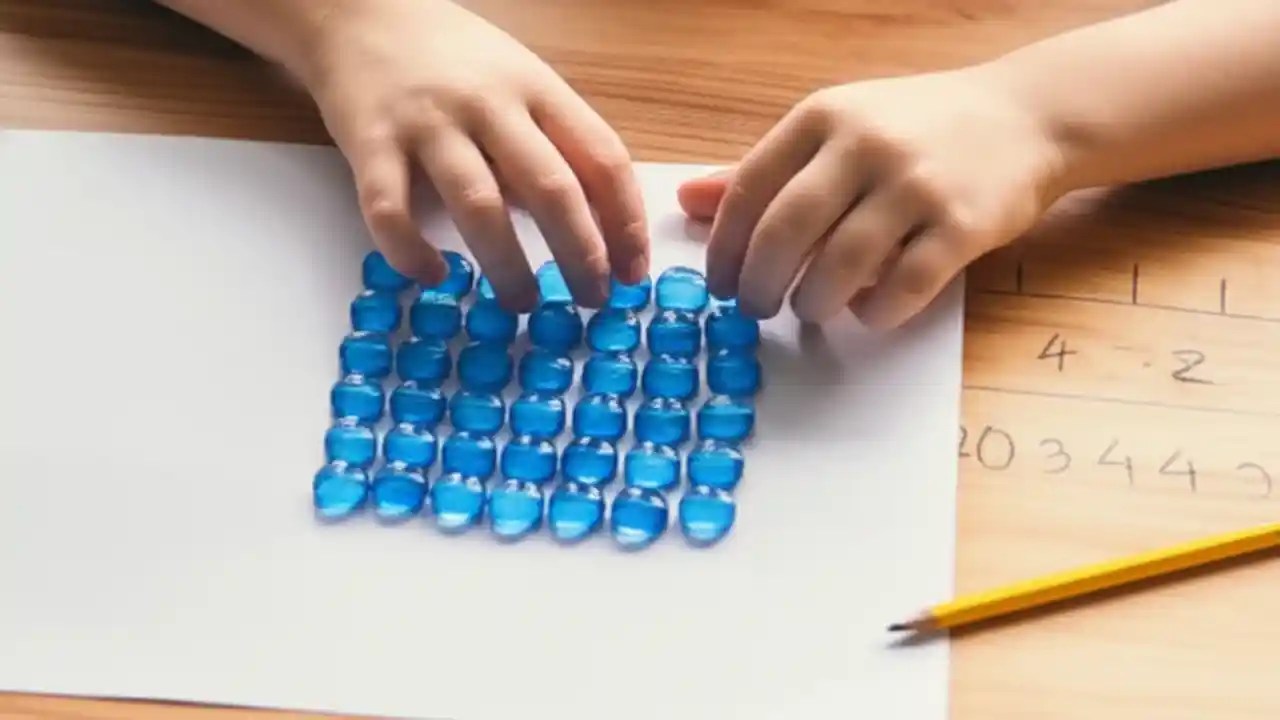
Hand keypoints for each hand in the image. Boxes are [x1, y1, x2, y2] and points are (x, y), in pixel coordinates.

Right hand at [305, 0, 646, 309]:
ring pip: (480, 207)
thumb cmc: (454, 60)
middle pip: (551, 189)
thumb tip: (586, 230)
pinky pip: (391, 211)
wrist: (359, 12)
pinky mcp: (370, 143)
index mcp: (537, 89)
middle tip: (592, 299)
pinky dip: (412, 253)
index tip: (632, 271)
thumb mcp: (520, 83)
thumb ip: (551, 146)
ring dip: (508, 268)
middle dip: (581, 255)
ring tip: (524, 302)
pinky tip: (434, 275)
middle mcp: (488, 104)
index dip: (626, 222)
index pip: (602, 158)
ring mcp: (428, 124)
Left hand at [687, 66, 1063, 328]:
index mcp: (823, 117)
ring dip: (812, 303)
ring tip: (809, 309)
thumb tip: (688, 203)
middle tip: (756, 309)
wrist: (1025, 116)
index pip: (749, 190)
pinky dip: (875, 312)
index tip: (719, 285)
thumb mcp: (835, 130)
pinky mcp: (963, 225)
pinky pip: (903, 287)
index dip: (724, 249)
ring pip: (840, 266)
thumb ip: (765, 170)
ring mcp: (917, 184)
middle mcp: (866, 144)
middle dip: (758, 285)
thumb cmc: (915, 129)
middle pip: (785, 233)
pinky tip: (867, 311)